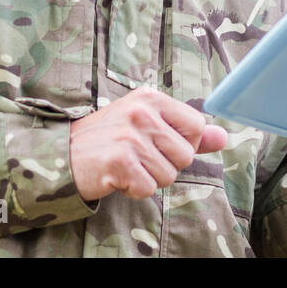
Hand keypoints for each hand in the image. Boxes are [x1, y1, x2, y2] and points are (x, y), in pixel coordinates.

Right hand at [69, 87, 228, 200]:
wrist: (62, 154)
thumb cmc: (108, 139)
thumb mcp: (147, 124)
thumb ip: (187, 131)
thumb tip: (224, 137)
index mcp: (151, 97)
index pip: (197, 126)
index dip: (183, 144)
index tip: (157, 143)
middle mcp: (142, 112)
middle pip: (186, 155)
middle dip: (165, 165)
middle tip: (137, 156)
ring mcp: (130, 136)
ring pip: (168, 175)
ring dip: (148, 178)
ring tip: (126, 165)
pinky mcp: (119, 161)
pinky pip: (148, 188)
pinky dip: (133, 189)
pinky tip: (117, 177)